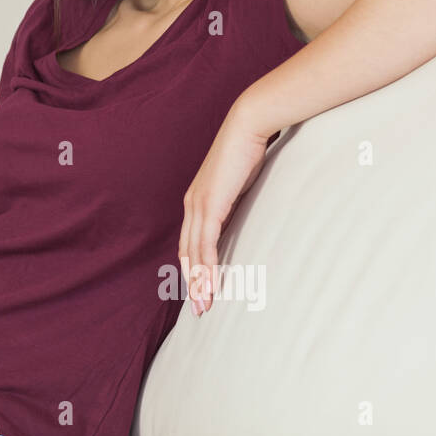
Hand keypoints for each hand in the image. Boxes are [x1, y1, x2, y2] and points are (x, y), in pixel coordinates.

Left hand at [177, 108, 271, 316]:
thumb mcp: (239, 184)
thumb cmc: (247, 152)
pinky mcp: (210, 204)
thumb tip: (244, 218)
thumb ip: (235, 202)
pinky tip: (211, 283)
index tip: (199, 290)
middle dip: (192, 282)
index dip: (193, 267)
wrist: (247, 127)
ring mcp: (198, 205)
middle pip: (187, 252)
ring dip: (199, 280)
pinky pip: (207, 242)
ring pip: (194, 252)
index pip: (190, 242)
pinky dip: (207, 266)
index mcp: (196, 201)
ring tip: (204, 304)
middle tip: (199, 309)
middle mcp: (192, 204)